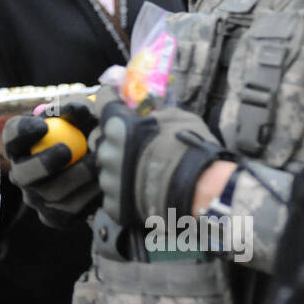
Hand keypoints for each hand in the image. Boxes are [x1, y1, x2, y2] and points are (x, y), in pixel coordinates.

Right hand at [3, 99, 99, 228]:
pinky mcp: (54, 218)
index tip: (43, 125)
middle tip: (66, 150)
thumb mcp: (85, 114)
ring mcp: (36, 198)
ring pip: (50, 195)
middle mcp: (22, 173)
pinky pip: (68, 213)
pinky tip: (103, 184)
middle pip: (23, 174)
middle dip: (43, 163)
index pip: (11, 137)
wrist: (107, 164)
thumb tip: (76, 110)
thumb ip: (79, 107)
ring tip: (98, 165)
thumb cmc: (89, 130)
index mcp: (21, 144)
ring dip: (75, 178)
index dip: (21, 132)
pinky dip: (87, 198)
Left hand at [95, 103, 223, 226]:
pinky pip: (112, 194)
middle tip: (135, 145)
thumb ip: (157, 114)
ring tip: (142, 173)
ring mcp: (108, 180)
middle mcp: (107, 151)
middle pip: (104, 140)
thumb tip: (149, 116)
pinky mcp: (113, 204)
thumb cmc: (191, 148)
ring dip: (119, 168)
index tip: (113, 99)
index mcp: (118, 126)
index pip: (103, 103)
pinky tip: (141, 192)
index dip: (109, 99)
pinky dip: (123, 192)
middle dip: (116, 140)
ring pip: (107, 169)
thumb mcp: (179, 118)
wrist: (199, 191)